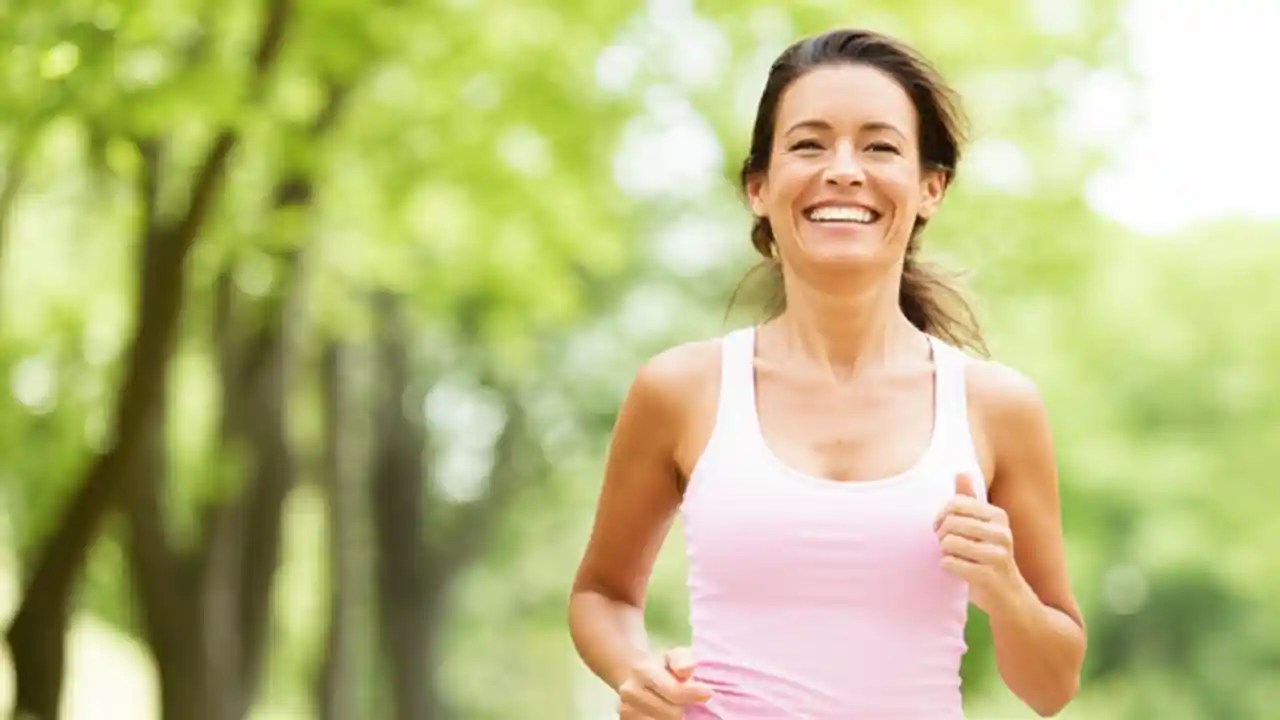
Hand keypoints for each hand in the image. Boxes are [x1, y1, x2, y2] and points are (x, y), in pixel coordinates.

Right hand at [617, 647, 712, 718]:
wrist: (632, 675)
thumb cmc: (661, 667)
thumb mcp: (675, 655)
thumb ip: (682, 660)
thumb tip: (686, 672)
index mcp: (643, 671)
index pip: (674, 691)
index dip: (693, 694)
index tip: (708, 694)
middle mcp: (630, 692)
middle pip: (672, 714)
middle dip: (683, 708)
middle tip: (683, 701)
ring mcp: (625, 710)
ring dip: (673, 719)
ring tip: (671, 706)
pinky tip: (662, 714)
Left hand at [934, 473, 1030, 615]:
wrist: (1008, 598)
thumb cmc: (987, 559)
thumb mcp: (981, 528)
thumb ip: (969, 501)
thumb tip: (961, 471)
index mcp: (998, 516)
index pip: (955, 503)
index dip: (940, 516)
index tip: (940, 528)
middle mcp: (1001, 533)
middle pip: (950, 522)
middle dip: (940, 535)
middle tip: (945, 546)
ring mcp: (997, 555)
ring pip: (948, 543)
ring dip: (943, 553)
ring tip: (953, 558)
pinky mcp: (988, 576)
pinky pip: (950, 563)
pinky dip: (946, 567)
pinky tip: (956, 571)